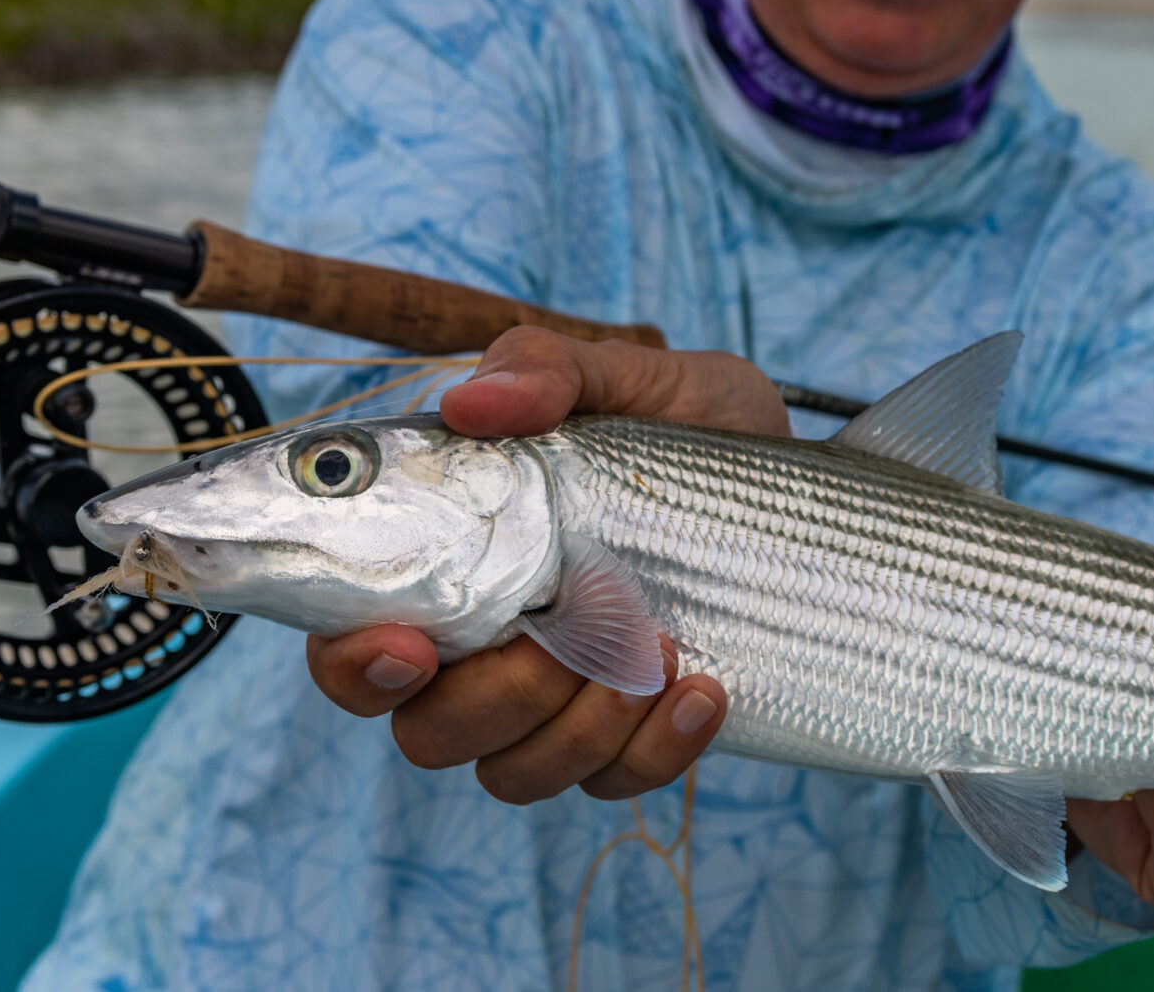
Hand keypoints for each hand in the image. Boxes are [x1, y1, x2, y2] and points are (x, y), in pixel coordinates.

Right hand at [303, 326, 788, 802]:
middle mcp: (486, 649)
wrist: (801, 493)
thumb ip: (550, 369)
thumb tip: (477, 400)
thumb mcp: (633, 378)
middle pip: (428, 733)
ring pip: (513, 774)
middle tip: (570, 629)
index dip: (356, 665)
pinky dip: (655, 749)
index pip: (352, 646)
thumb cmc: (691, 430)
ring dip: (580, 725)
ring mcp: (558, 703)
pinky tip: (703, 688)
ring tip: (658, 646)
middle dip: (496, 698)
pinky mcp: (631, 736)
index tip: (411, 647)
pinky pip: (613, 784)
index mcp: (453, 564)